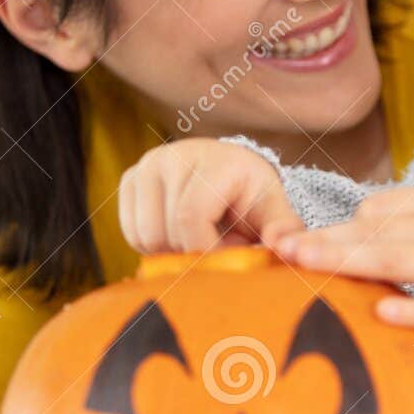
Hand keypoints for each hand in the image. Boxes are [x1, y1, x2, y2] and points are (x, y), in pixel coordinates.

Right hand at [118, 139, 302, 253]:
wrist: (229, 173)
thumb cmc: (253, 198)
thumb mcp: (274, 211)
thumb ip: (284, 231)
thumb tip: (283, 248)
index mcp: (215, 161)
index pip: (191, 218)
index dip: (205, 250)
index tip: (226, 257)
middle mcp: (175, 155)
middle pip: (166, 231)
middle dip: (191, 253)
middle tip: (216, 246)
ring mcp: (148, 164)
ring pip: (145, 236)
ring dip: (170, 251)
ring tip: (197, 239)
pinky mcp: (130, 179)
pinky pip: (131, 233)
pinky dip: (152, 246)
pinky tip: (176, 234)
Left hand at [272, 188, 413, 337]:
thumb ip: (402, 217)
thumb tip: (351, 221)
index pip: (376, 212)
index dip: (332, 227)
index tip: (290, 240)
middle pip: (378, 234)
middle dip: (328, 241)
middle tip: (284, 249)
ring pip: (399, 262)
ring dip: (351, 261)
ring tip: (309, 265)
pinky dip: (413, 309)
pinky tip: (381, 312)